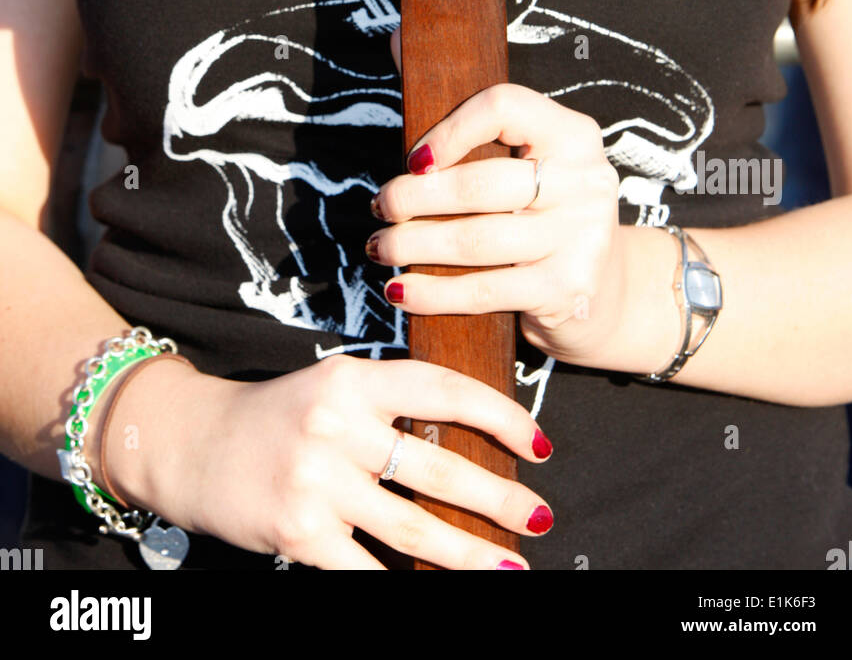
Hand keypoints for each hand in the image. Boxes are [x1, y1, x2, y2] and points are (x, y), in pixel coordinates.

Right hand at [101, 354, 553, 569]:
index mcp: (353, 379)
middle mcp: (336, 424)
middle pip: (439, 467)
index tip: (538, 444)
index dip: (500, 416)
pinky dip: (410, 585)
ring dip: (471, 554)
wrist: (195, 444)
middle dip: (500, 499)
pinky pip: (369, 569)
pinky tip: (439, 589)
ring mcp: (316, 481)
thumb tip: (472, 444)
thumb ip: (391, 405)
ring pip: (414, 527)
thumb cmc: (278, 417)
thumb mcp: (333, 388)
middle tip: (539, 517)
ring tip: (511, 566)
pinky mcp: (300, 532)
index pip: (444, 390)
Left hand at [373, 30, 623, 363]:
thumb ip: (463, 105)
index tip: (414, 157)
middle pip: (481, 184)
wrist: (602, 286)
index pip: (504, 106)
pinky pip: (484, 291)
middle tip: (380, 207)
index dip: (450, 128)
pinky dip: (434, 293)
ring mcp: (581, 238)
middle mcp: (585, 180)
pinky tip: (403, 290)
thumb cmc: (541, 207)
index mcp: (572, 132)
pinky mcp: (567, 288)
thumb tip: (398, 37)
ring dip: (414, 247)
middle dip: (415, 199)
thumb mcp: (522, 154)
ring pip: (476, 242)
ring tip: (380, 248)